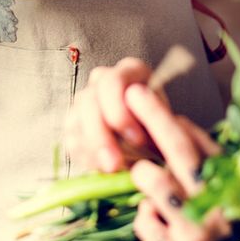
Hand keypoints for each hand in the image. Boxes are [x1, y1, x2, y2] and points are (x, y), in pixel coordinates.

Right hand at [65, 57, 159, 171]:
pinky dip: (85, 157)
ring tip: (111, 169)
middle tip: (116, 163)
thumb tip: (144, 113)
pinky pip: (71, 140)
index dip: (120, 112)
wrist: (155, 148)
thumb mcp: (168, 124)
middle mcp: (104, 79)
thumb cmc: (164, 132)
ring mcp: (86, 100)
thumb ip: (157, 118)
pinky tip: (102, 167)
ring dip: (92, 149)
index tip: (137, 140)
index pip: (112, 82)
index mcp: (131, 71)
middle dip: (101, 136)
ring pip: (76, 121)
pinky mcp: (74, 124)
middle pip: (89, 101)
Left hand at [126, 85, 239, 240]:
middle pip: (180, 152)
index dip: (169, 118)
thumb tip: (176, 124)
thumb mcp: (239, 194)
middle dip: (153, 118)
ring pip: (156, 185)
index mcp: (239, 187)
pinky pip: (146, 221)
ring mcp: (200, 235)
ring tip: (144, 175)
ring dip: (144, 174)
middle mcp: (222, 207)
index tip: (145, 95)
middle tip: (132, 94)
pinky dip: (146, 216)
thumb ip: (212, 163)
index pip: (200, 142)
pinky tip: (160, 221)